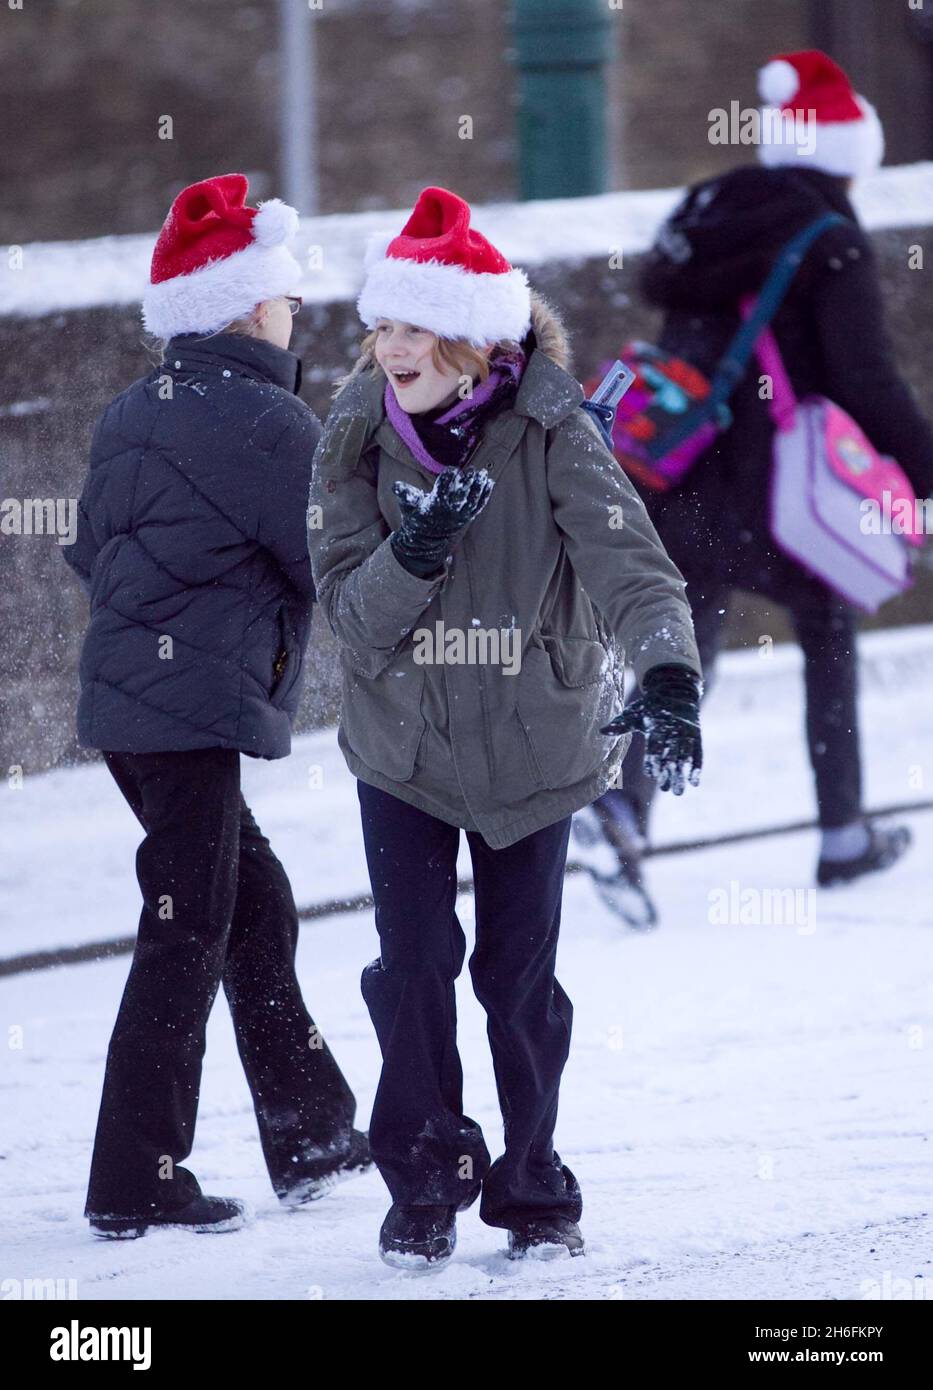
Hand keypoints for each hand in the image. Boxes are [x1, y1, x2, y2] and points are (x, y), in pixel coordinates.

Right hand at [391, 467, 494, 577]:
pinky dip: (485, 494)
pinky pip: (478, 505)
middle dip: (467, 482)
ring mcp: (460, 515)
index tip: (452, 470)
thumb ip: (404, 493)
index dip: (449, 478)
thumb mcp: (407, 505)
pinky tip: (489, 482)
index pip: (444, 489)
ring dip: (479, 486)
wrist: (425, 539)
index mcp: (435, 505)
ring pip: (472, 499)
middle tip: (472, 469)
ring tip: (484, 474)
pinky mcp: (467, 516)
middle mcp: (450, 511)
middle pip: (461, 494)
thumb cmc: (415, 517)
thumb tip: (395, 485)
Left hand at [600, 664, 702, 794]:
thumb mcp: (635, 712)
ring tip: (678, 792)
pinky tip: (694, 783)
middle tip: (666, 790)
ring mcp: (687, 733)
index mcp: (657, 724)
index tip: (651, 774)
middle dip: (669, 772)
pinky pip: (698, 754)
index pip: (656, 745)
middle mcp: (675, 729)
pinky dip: (697, 768)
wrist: (675, 691)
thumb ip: (621, 724)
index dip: (654, 760)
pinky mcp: (696, 736)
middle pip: (672, 754)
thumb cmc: (650, 706)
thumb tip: (602, 731)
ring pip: (685, 757)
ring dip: (682, 775)